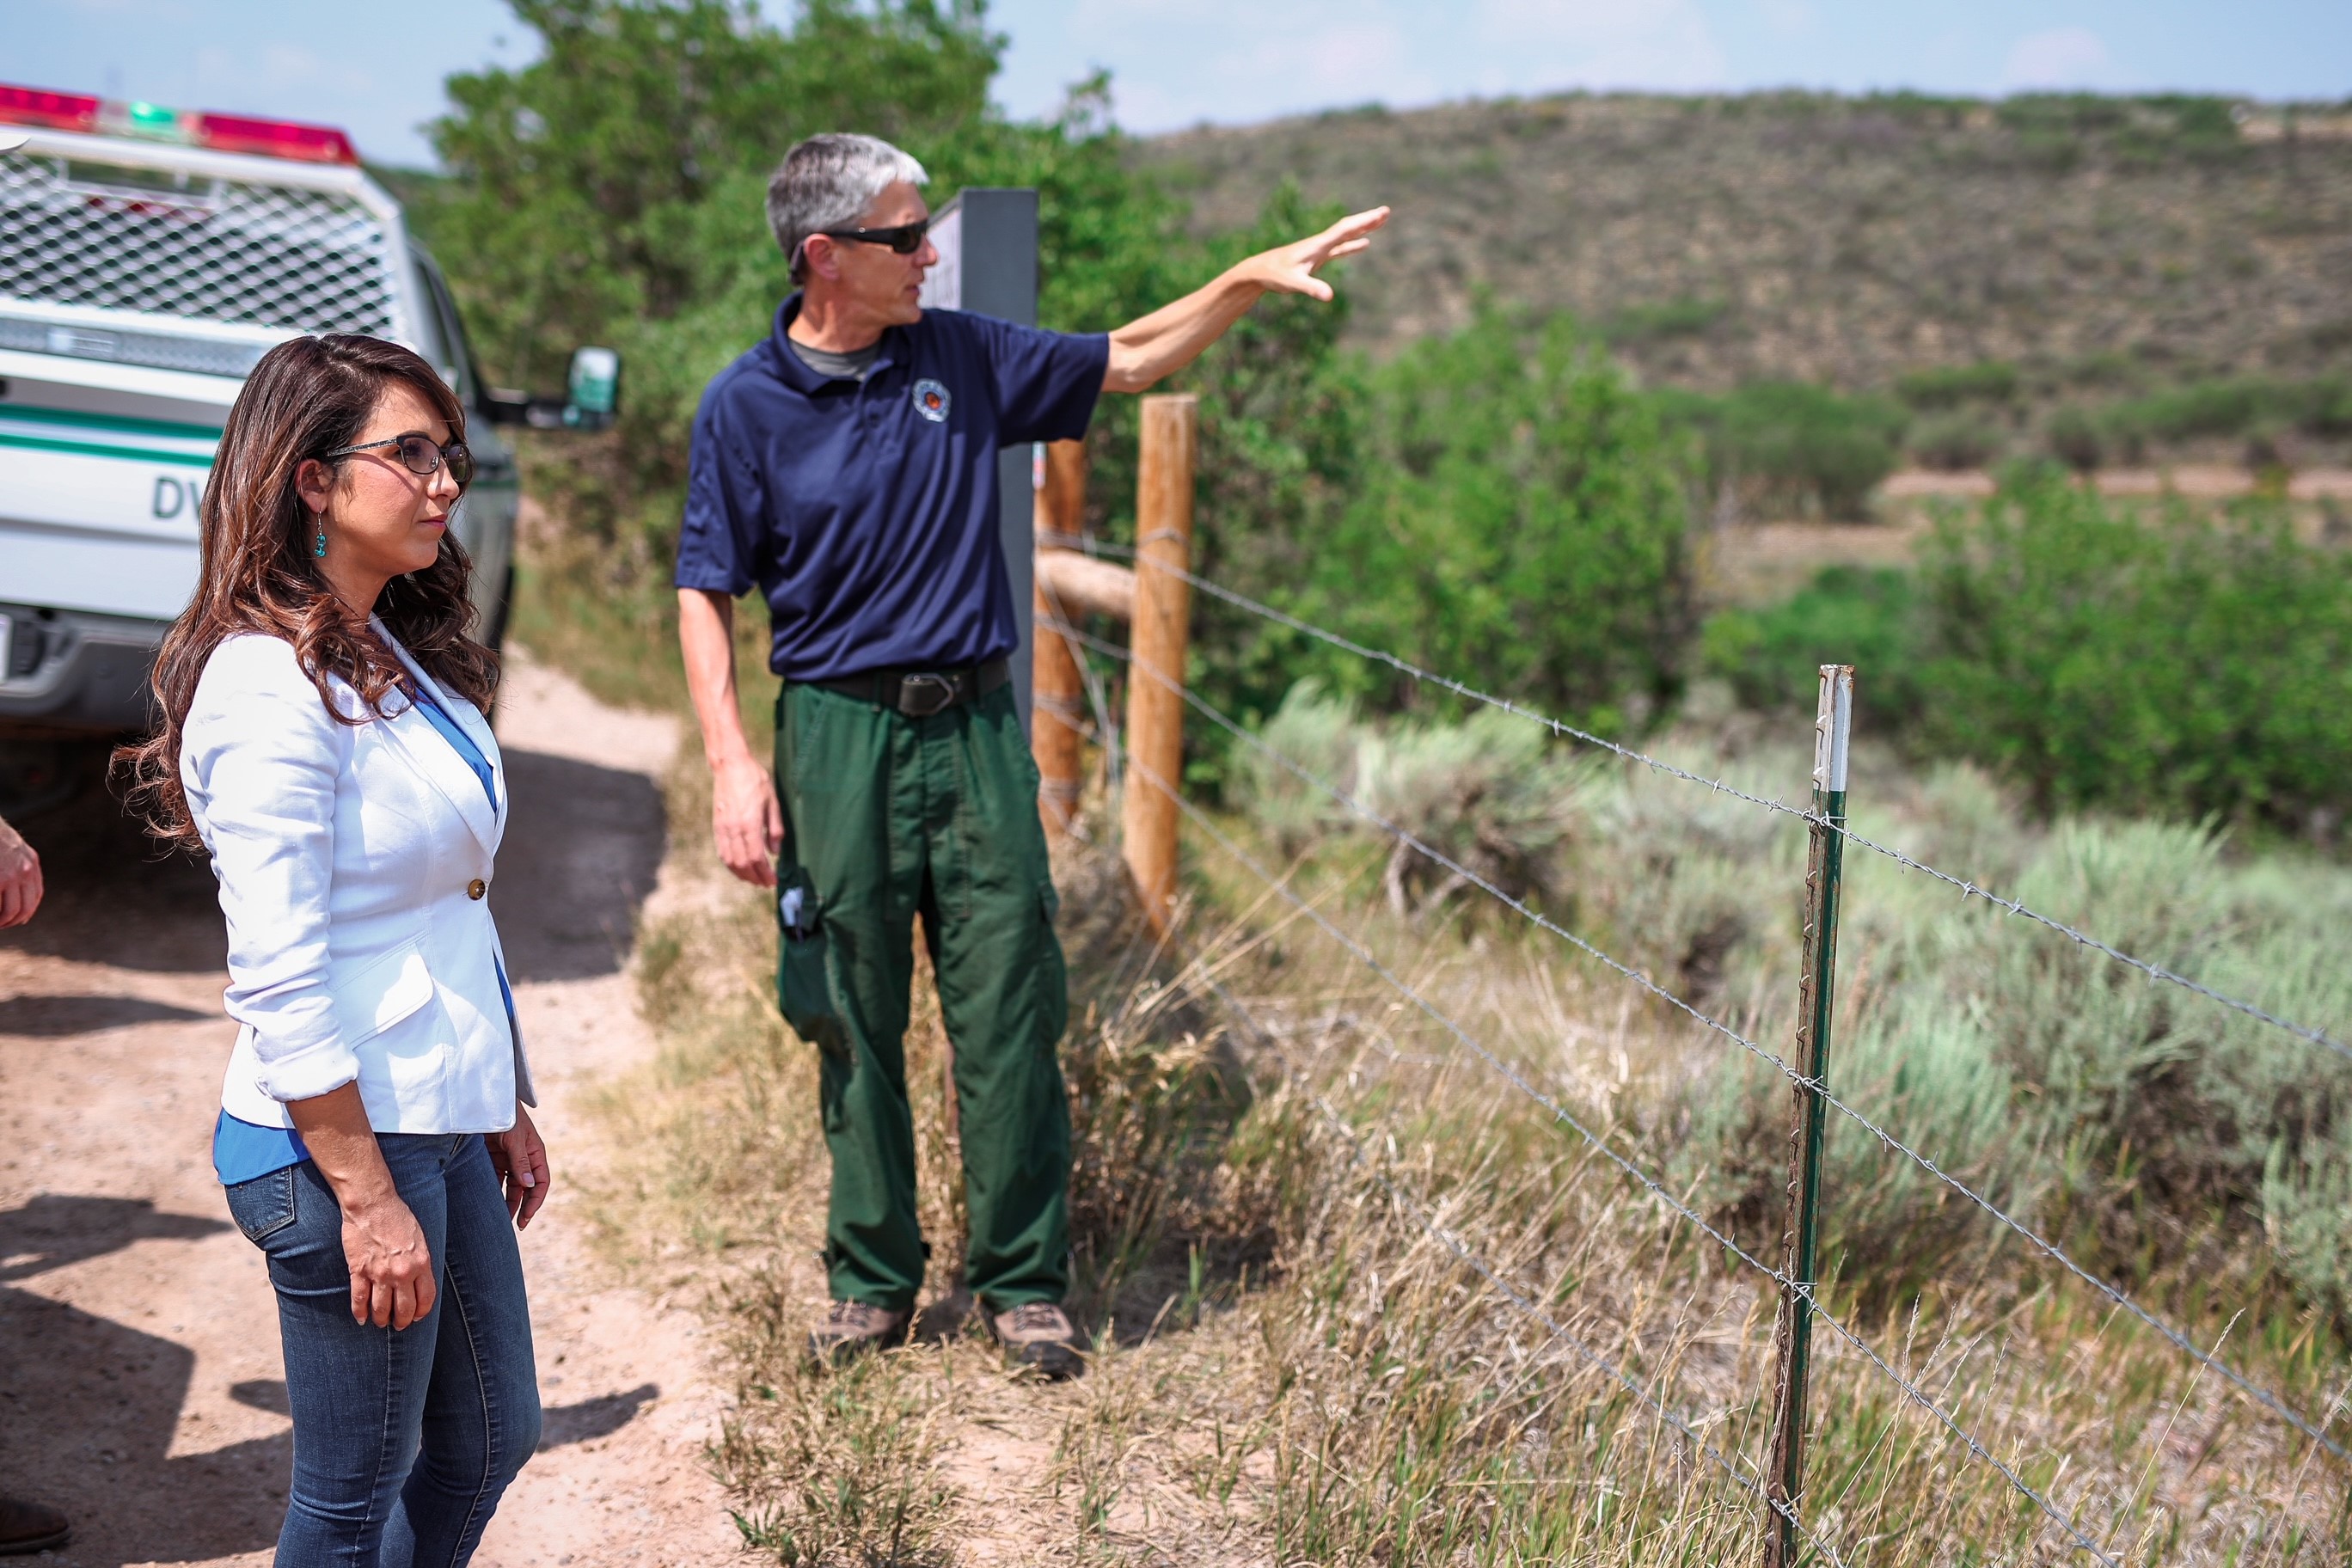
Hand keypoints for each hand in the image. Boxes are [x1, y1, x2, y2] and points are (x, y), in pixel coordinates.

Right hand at [0, 815, 42, 928]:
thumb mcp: (12, 845)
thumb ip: (18, 861)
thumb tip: (13, 884)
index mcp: (31, 860)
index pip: (36, 894)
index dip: (28, 910)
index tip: (19, 919)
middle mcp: (25, 870)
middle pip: (27, 907)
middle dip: (14, 920)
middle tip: (2, 925)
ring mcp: (10, 876)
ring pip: (11, 911)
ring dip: (3, 921)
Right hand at [341, 1193, 435, 1328]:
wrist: (372, 1205)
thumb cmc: (398, 1218)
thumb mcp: (420, 1239)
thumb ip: (420, 1262)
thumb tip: (419, 1282)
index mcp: (421, 1263)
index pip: (426, 1298)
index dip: (422, 1312)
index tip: (418, 1317)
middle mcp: (402, 1273)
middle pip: (404, 1308)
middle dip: (402, 1321)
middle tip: (399, 1324)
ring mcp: (379, 1274)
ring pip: (381, 1308)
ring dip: (382, 1319)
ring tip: (382, 1322)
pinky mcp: (359, 1271)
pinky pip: (359, 1299)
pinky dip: (360, 1312)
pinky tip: (362, 1319)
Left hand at [486, 1104, 551, 1229]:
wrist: (485, 1101)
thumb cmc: (505, 1116)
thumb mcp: (515, 1139)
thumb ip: (521, 1162)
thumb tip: (529, 1186)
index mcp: (536, 1153)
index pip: (541, 1182)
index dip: (536, 1200)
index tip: (526, 1217)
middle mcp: (524, 1158)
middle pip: (527, 1187)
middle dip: (523, 1206)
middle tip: (516, 1225)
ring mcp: (509, 1159)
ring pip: (511, 1186)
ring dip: (508, 1202)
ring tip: (501, 1220)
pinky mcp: (494, 1159)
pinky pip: (495, 1179)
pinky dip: (493, 1191)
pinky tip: (487, 1204)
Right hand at [713, 752, 782, 886]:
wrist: (730, 766)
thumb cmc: (755, 781)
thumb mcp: (773, 802)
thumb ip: (775, 829)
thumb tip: (775, 852)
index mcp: (749, 823)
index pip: (756, 857)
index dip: (765, 873)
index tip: (773, 881)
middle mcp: (734, 829)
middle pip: (742, 863)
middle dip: (755, 878)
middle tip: (766, 884)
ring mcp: (723, 828)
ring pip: (730, 861)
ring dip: (742, 874)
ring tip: (754, 879)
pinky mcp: (717, 826)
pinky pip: (722, 851)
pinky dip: (731, 864)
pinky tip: (739, 867)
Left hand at [1242, 207, 1390, 302]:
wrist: (1259, 271)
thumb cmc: (1275, 276)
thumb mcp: (1294, 284)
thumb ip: (1311, 288)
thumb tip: (1329, 296)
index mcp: (1317, 245)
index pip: (1344, 230)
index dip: (1363, 222)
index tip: (1380, 213)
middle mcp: (1320, 244)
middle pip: (1348, 228)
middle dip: (1367, 220)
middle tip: (1387, 212)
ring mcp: (1319, 250)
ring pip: (1346, 236)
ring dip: (1363, 228)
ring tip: (1381, 220)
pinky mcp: (1317, 258)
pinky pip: (1340, 248)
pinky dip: (1353, 245)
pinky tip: (1365, 244)